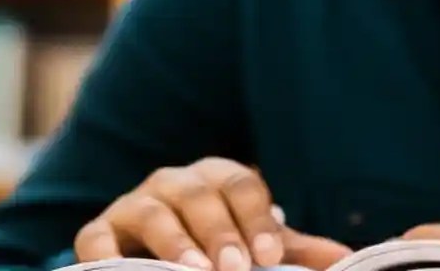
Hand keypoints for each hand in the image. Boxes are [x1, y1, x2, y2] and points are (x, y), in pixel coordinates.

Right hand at [74, 157, 351, 270]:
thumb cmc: (217, 245)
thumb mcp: (254, 245)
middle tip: (237, 267)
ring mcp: (133, 204)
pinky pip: (95, 238)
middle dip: (220, 232)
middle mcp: (174, 182)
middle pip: (198, 196)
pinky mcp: (99, 231)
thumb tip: (343, 258)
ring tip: (193, 270)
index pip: (241, 185)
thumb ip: (293, 250)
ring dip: (173, 241)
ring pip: (151, 211)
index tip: (272, 256)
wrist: (158, 253)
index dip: (257, 218)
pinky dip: (103, 255)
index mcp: (217, 178)